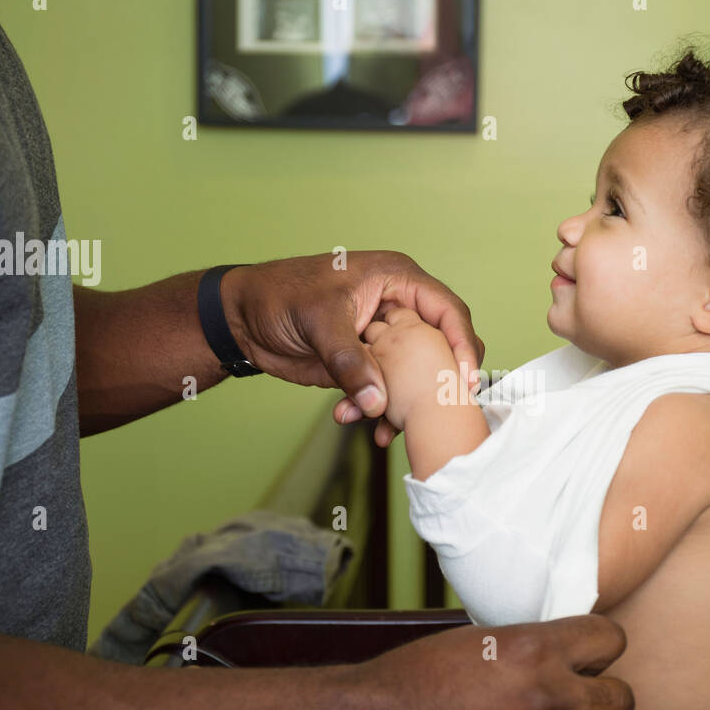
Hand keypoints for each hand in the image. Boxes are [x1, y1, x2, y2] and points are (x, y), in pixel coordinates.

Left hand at [224, 251, 484, 446]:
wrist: (243, 319)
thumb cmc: (280, 296)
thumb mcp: (319, 322)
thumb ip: (350, 362)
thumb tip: (377, 404)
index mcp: (398, 280)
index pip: (448, 311)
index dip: (462, 344)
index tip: (466, 380)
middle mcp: (399, 309)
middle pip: (441, 346)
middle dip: (440, 382)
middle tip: (441, 412)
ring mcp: (385, 340)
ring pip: (416, 376)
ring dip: (405, 404)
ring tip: (387, 428)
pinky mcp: (368, 365)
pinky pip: (387, 392)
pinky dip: (378, 411)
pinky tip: (359, 421)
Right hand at [340, 616, 634, 709]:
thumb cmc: (413, 678)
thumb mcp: (477, 641)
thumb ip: (530, 647)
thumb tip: (565, 654)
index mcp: (534, 651)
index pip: (610, 640)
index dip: (600, 646)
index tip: (590, 654)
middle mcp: (545, 700)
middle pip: (620, 700)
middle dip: (603, 694)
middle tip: (579, 695)